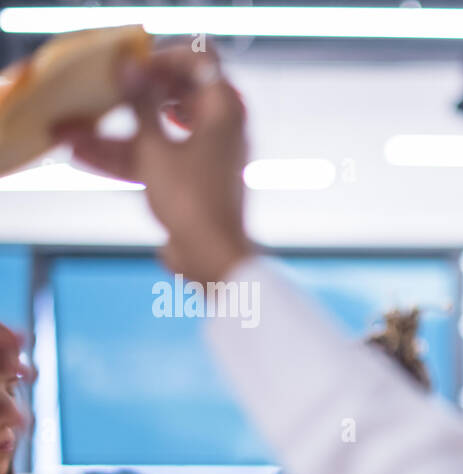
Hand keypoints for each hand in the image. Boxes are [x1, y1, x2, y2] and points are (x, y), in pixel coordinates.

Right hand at [55, 45, 253, 284]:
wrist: (212, 259)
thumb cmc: (191, 199)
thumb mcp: (155, 147)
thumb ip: (141, 105)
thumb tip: (131, 69)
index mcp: (225, 111)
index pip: (199, 64)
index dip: (163, 60)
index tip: (131, 67)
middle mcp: (222, 130)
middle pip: (175, 99)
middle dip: (130, 99)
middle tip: (100, 94)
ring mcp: (208, 158)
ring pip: (160, 134)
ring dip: (117, 133)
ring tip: (73, 131)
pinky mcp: (194, 183)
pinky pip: (161, 161)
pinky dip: (129, 158)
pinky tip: (84, 155)